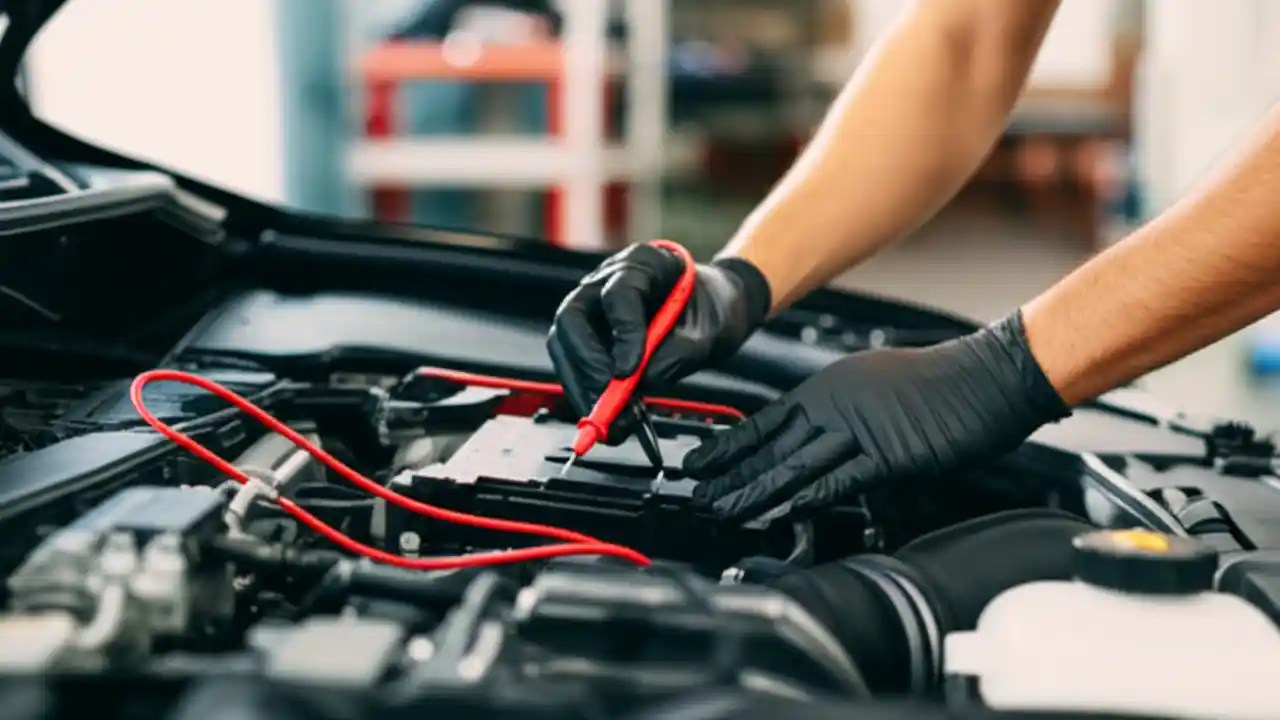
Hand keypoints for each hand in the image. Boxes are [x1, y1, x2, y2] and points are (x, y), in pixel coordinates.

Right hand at [547, 243, 770, 429]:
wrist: (713, 308)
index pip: (618, 293)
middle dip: (586, 365)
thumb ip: (678, 353)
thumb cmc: (713, 308)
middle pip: (572, 318)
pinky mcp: (589, 336)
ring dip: (581, 386)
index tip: (629, 371)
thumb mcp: (710, 332)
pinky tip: (609, 418)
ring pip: (564, 345)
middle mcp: (605, 281)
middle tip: (606, 401)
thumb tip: (638, 383)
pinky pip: (574, 364)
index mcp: (643, 264)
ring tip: (609, 420)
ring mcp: (592, 308)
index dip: (621, 334)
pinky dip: (587, 393)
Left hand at [687, 312, 1069, 520]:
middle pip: (771, 446)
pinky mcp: (889, 454)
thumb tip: (820, 442)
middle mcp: (836, 406)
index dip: (729, 445)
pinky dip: (806, 495)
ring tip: (719, 507)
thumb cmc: (942, 385)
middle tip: (693, 492)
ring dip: (754, 490)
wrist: (990, 374)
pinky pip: (839, 479)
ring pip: (795, 465)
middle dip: (729, 473)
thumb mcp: (877, 391)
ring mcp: (861, 430)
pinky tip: (778, 509)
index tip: (699, 461)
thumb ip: (844, 417)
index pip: (766, 421)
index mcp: (830, 390)